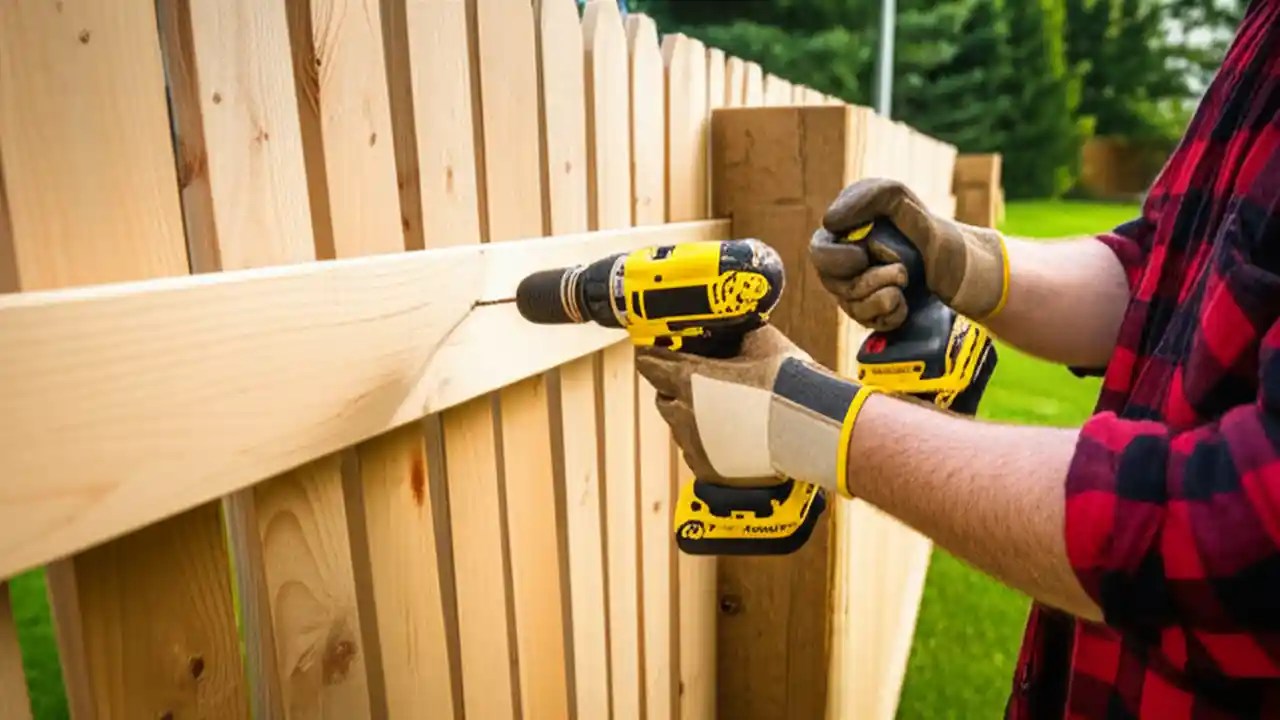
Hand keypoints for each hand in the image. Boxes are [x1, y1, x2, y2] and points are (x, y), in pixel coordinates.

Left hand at [635, 325, 873, 496]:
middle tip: (697, 383)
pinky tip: (732, 438)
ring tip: (724, 413)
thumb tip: (731, 324)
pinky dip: (707, 444)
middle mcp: (684, 414)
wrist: (813, 428)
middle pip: (662, 398)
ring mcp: (695, 446)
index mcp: (689, 378)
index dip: (652, 357)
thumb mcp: (761, 341)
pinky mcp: (709, 471)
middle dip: (674, 390)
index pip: (650, 365)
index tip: (655, 354)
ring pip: (679, 428)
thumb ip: (736, 333)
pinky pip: (696, 454)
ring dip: (692, 418)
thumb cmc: (788, 381)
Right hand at [808, 177, 1008, 330]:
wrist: (970, 276)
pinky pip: (868, 323)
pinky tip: (906, 304)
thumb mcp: (908, 204)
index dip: (838, 260)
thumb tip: (829, 221)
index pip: (819, 252)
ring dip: (883, 297)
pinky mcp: (875, 313)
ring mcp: (861, 289)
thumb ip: (873, 197)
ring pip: (850, 305)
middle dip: (865, 282)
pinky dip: (890, 314)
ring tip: (908, 284)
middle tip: (900, 272)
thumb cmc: (940, 238)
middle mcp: (851, 260)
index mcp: (851, 231)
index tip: (864, 255)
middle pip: (831, 283)